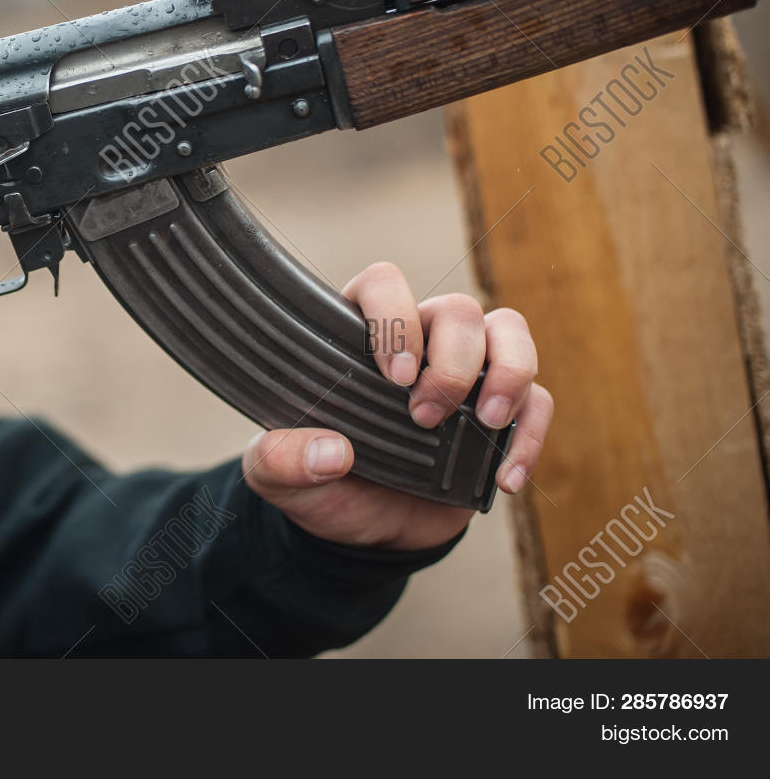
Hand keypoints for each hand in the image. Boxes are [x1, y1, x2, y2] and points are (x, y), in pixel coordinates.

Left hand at [242, 261, 551, 551]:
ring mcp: (466, 372)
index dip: (395, 317)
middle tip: (425, 415)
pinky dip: (531, 434)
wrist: (363, 531)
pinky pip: (538, 399)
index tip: (395, 374)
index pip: (383, 284)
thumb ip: (281, 462)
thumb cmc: (319, 483)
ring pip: (509, 331)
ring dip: (508, 373)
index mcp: (356, 336)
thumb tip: (331, 452)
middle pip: (458, 309)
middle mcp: (417, 341)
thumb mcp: (278, 477)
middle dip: (452, 362)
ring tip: (485, 423)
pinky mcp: (501, 411)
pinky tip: (504, 478)